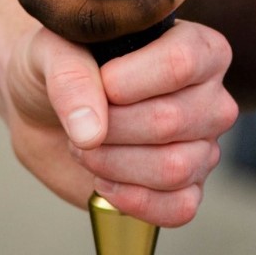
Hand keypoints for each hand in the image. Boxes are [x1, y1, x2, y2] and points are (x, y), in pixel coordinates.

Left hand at [0, 19, 237, 226]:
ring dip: (114, 164)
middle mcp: (211, 96)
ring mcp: (204, 145)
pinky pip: (180, 207)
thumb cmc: (61, 67)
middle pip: (171, 120)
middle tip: (79, 124)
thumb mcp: (51, 51)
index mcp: (197, 47)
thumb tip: (91, 130)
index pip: (180, 62)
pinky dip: (134, 201)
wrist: (44, 110)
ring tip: (86, 149)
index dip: (128, 82)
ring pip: (175, 167)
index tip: (98, 84)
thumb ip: (70, 76)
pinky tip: (104, 183)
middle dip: (110, 128)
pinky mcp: (186, 187)